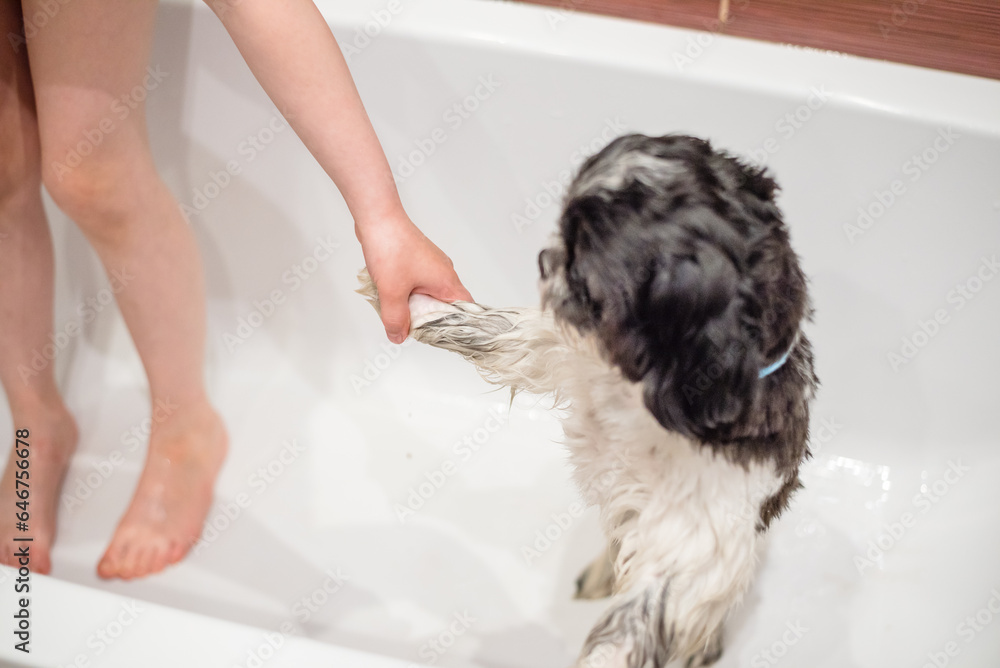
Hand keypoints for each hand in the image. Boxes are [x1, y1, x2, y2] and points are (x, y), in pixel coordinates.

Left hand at [357, 211, 471, 342]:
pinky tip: (390, 291)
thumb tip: (399, 336)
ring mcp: (431, 264)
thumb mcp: (391, 292)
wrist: (378, 218)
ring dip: (413, 303)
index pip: (463, 311)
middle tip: (409, 325)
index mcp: (447, 281)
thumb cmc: (391, 247)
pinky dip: (406, 291)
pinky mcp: (418, 259)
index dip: (455, 327)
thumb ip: (396, 319)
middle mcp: (444, 272)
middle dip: (426, 317)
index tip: (441, 338)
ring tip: (396, 305)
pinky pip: (417, 283)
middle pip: (443, 305)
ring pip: (428, 294)